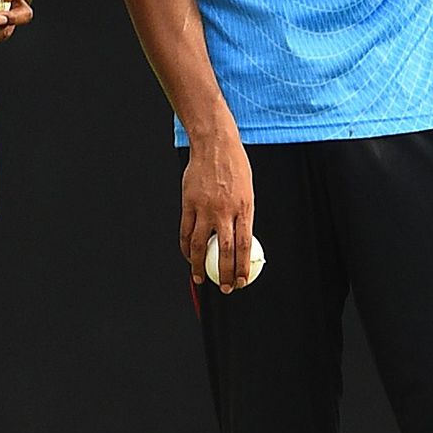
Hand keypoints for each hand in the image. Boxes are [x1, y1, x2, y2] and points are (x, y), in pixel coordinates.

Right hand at [181, 126, 254, 292]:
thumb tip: (240, 239)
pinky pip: (185, 231)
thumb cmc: (234, 166)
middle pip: (223, 251)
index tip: (241, 281)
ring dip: (199, 266)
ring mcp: (204, 207)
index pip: (244, 245)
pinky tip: (188, 256)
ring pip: (199, 245)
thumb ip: (242, 215)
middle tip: (225, 288)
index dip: (241, 267)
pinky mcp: (188, 203)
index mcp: (244, 208)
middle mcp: (224, 210)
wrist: (214, 145)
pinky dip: (185, 247)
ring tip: (199, 278)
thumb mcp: (247, 191)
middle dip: (224, 274)